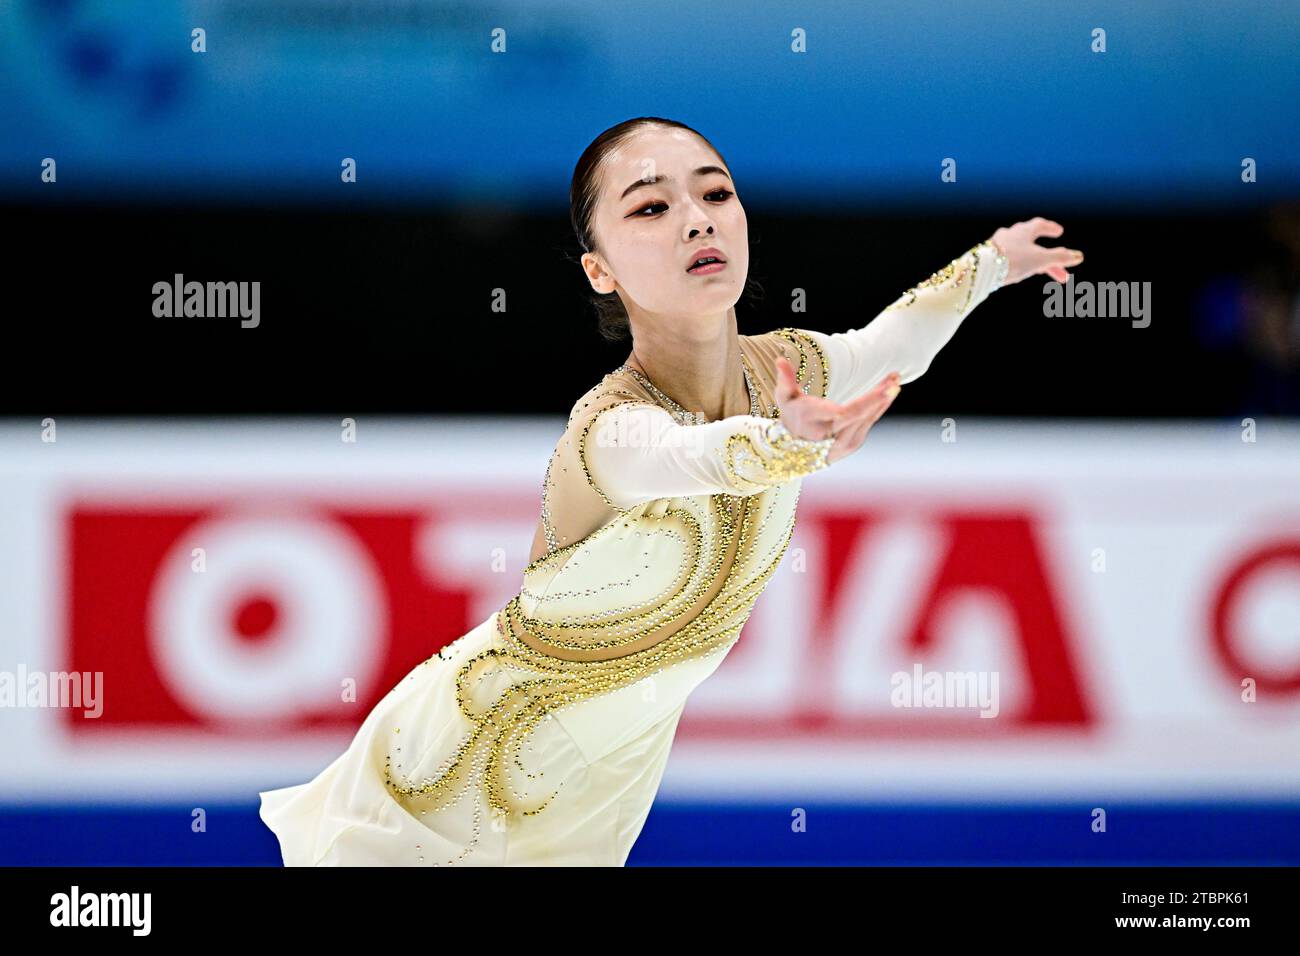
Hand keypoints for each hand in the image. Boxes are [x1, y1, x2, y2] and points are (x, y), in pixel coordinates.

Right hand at [773, 357, 899, 464]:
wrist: (797, 447)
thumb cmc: (792, 414)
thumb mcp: (784, 397)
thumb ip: (785, 378)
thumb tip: (779, 359)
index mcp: (810, 421)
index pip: (827, 415)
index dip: (839, 412)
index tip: (848, 407)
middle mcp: (828, 434)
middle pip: (854, 416)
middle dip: (873, 399)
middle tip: (891, 384)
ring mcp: (842, 441)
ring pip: (866, 417)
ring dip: (883, 397)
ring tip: (895, 377)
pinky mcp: (854, 442)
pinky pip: (870, 421)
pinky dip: (881, 405)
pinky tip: (891, 389)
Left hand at [988, 217, 1083, 284]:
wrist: (982, 271)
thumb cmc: (1012, 261)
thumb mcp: (1040, 260)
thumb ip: (1059, 258)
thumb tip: (1079, 256)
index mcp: (1023, 230)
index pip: (1040, 225)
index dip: (1051, 228)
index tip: (1059, 232)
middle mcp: (1010, 235)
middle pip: (1033, 244)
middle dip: (1050, 259)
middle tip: (1062, 275)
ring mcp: (998, 246)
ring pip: (1021, 253)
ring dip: (1035, 263)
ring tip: (1044, 274)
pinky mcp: (989, 258)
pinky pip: (1009, 259)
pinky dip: (1019, 265)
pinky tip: (1018, 275)